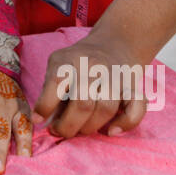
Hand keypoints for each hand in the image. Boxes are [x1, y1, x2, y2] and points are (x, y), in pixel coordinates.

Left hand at [32, 28, 150, 138]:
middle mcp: (93, 66)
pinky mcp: (133, 86)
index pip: (56, 83)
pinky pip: (136, 108)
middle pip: (82, 103)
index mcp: (69, 59)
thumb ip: (50, 90)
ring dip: (90, 128)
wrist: (114, 44)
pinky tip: (111, 131)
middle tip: (61, 131)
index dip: (45, 106)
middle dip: (68, 126)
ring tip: (80, 130)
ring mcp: (115, 76)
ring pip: (106, 109)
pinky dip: (125, 124)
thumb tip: (40, 122)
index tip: (39, 121)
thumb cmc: (79, 62)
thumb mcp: (58, 65)